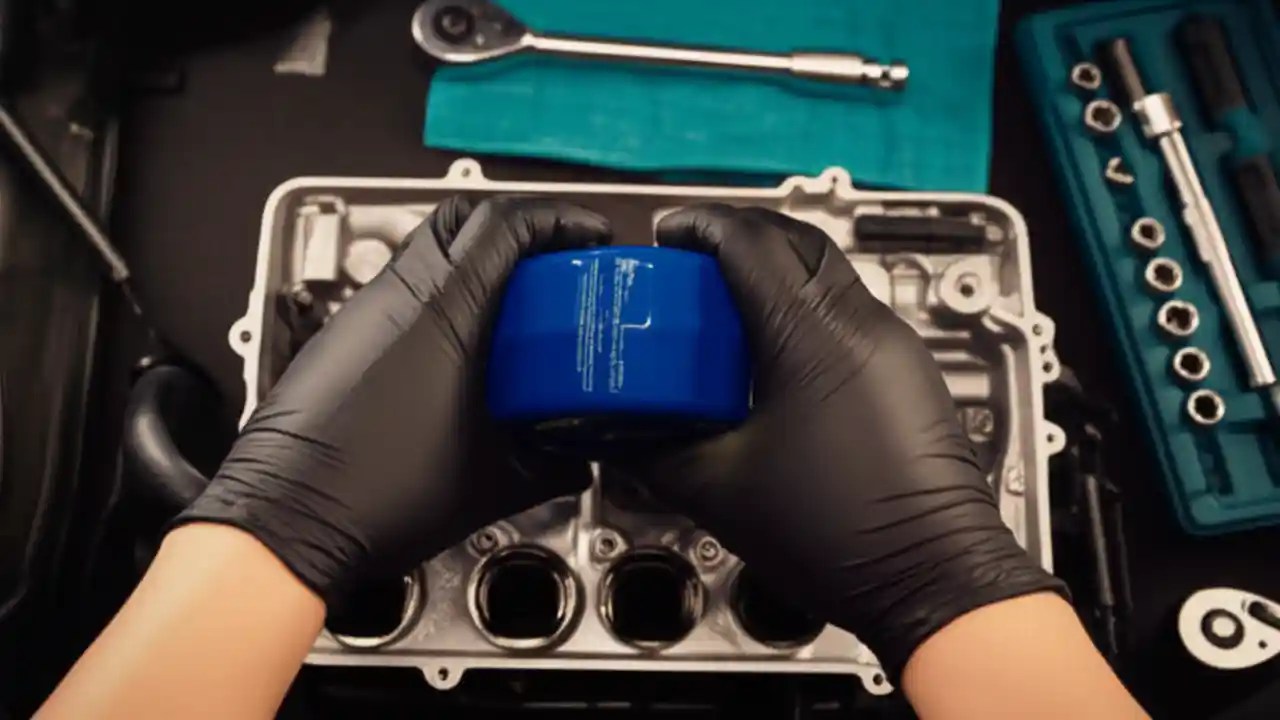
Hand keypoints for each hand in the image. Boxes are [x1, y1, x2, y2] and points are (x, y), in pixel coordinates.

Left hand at [172, 196, 609, 601]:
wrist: (286, 524)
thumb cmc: (374, 496)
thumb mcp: (491, 484)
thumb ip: (550, 468)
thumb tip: (578, 463)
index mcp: (444, 311)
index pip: (506, 224)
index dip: (559, 219)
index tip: (589, 237)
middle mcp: (397, 295)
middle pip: (461, 217)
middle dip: (517, 227)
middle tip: (553, 264)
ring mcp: (363, 314)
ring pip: (428, 252)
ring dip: (477, 263)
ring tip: (518, 309)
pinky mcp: (342, 340)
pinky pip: (401, 292)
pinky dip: (443, 299)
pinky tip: (466, 351)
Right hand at [621, 205, 1065, 677]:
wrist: (933, 579)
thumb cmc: (833, 532)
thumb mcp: (719, 490)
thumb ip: (656, 451)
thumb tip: (619, 433)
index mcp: (813, 335)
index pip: (752, 241)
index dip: (701, 227)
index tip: (665, 237)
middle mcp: (863, 324)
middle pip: (796, 242)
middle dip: (737, 242)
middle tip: (687, 268)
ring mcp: (895, 346)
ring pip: (826, 275)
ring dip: (771, 276)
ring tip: (719, 311)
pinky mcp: (907, 374)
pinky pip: (847, 315)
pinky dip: (801, 312)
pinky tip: (767, 357)